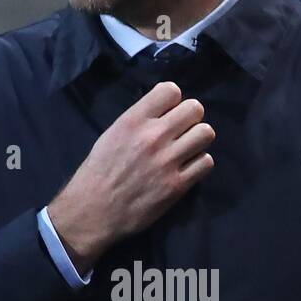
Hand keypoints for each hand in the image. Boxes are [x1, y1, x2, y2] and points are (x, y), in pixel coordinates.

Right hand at [46, 81, 214, 271]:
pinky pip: (206, 162)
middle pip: (194, 109)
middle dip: (191, 118)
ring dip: (198, 140)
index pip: (171, 90)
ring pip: (206, 134)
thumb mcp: (112, 134)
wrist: (94, 211)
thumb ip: (140, 120)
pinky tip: (187, 168)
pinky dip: (199, 163)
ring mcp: (167, 161)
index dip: (173, 101)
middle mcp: (153, 136)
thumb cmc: (99, 172)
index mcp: (133, 121)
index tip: (168, 114)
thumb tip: (165, 111)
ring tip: (187, 149)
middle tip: (183, 131)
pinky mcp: (177, 185)